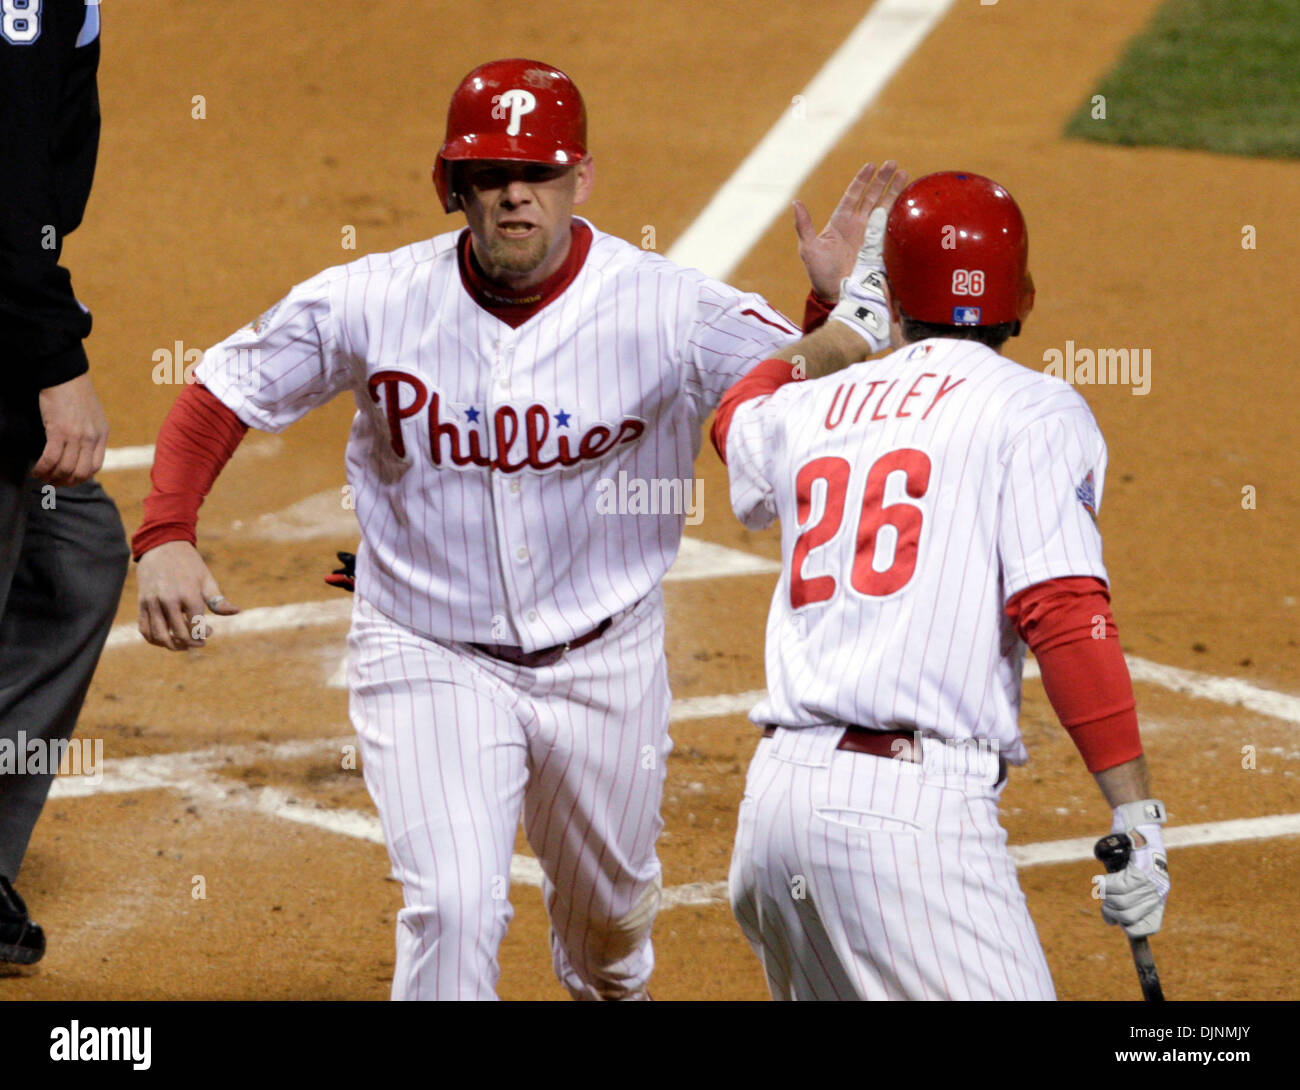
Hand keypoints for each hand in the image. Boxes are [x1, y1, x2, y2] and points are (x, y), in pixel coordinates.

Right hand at [34, 371, 109, 485]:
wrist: (64, 375)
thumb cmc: (75, 394)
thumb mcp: (92, 416)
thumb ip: (90, 434)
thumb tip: (81, 452)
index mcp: (102, 435)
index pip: (96, 467)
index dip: (81, 478)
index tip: (69, 480)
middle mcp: (91, 438)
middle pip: (81, 472)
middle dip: (66, 482)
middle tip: (53, 483)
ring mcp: (76, 435)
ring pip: (65, 468)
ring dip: (51, 477)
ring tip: (41, 477)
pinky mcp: (58, 431)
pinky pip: (51, 458)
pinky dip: (42, 468)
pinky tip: (35, 470)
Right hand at [137, 540, 239, 650]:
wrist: (162, 545)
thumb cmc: (189, 564)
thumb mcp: (207, 579)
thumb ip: (218, 600)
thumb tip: (237, 612)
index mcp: (189, 595)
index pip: (197, 626)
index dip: (204, 634)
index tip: (209, 631)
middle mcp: (169, 601)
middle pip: (179, 634)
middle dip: (192, 643)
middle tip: (199, 643)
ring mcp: (153, 603)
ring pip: (159, 636)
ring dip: (173, 646)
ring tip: (183, 645)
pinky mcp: (142, 604)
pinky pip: (144, 629)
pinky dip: (154, 640)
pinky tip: (166, 640)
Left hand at [794, 160, 908, 301]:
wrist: (837, 294)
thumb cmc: (820, 274)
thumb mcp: (809, 249)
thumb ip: (804, 226)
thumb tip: (796, 203)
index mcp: (841, 222)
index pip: (853, 195)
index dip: (862, 180)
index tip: (871, 165)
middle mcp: (857, 225)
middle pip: (872, 197)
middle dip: (883, 180)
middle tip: (893, 163)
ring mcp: (871, 235)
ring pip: (884, 207)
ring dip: (894, 191)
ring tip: (905, 174)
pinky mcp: (881, 246)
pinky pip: (892, 226)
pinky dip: (900, 213)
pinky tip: (909, 200)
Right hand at [1100, 799, 1170, 937]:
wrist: (1139, 824)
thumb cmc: (1131, 852)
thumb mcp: (1130, 877)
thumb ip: (1123, 898)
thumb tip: (1111, 921)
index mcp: (1158, 897)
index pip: (1149, 927)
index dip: (1131, 928)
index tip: (1117, 920)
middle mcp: (1157, 892)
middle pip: (1129, 917)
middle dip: (1112, 911)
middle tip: (1105, 900)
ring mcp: (1151, 882)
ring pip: (1123, 902)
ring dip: (1107, 896)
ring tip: (1103, 887)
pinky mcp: (1141, 869)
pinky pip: (1119, 885)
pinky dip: (1106, 884)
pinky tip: (1101, 879)